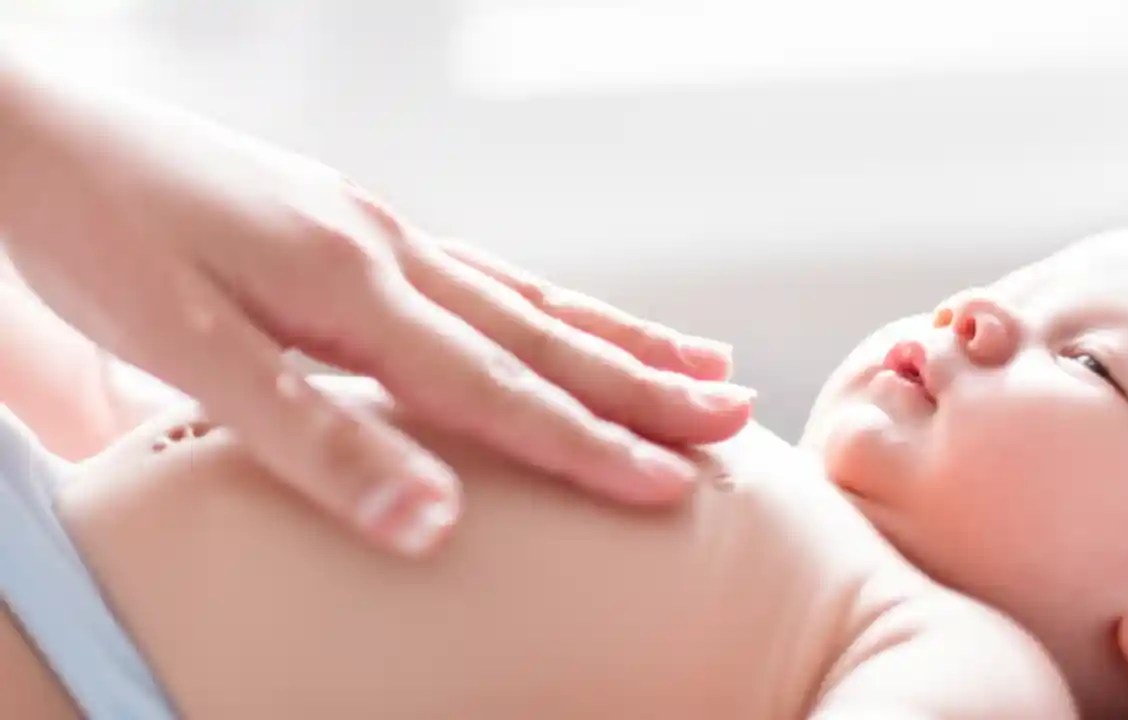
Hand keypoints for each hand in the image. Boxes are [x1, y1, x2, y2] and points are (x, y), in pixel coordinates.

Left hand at [0, 64, 754, 554]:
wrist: (37, 130)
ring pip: (527, 297)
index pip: (497, 387)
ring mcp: (380, 232)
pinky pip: (483, 275)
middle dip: (643, 386)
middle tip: (736, 419)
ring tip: (700, 362)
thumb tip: (430, 522)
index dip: (587, 445)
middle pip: (541, 333)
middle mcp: (389, 250)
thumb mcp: (182, 345)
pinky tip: (568, 319)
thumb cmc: (97, 235)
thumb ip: (308, 438)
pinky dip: (548, 307)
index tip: (671, 487)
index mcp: (352, 283)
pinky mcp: (359, 229)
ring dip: (618, 338)